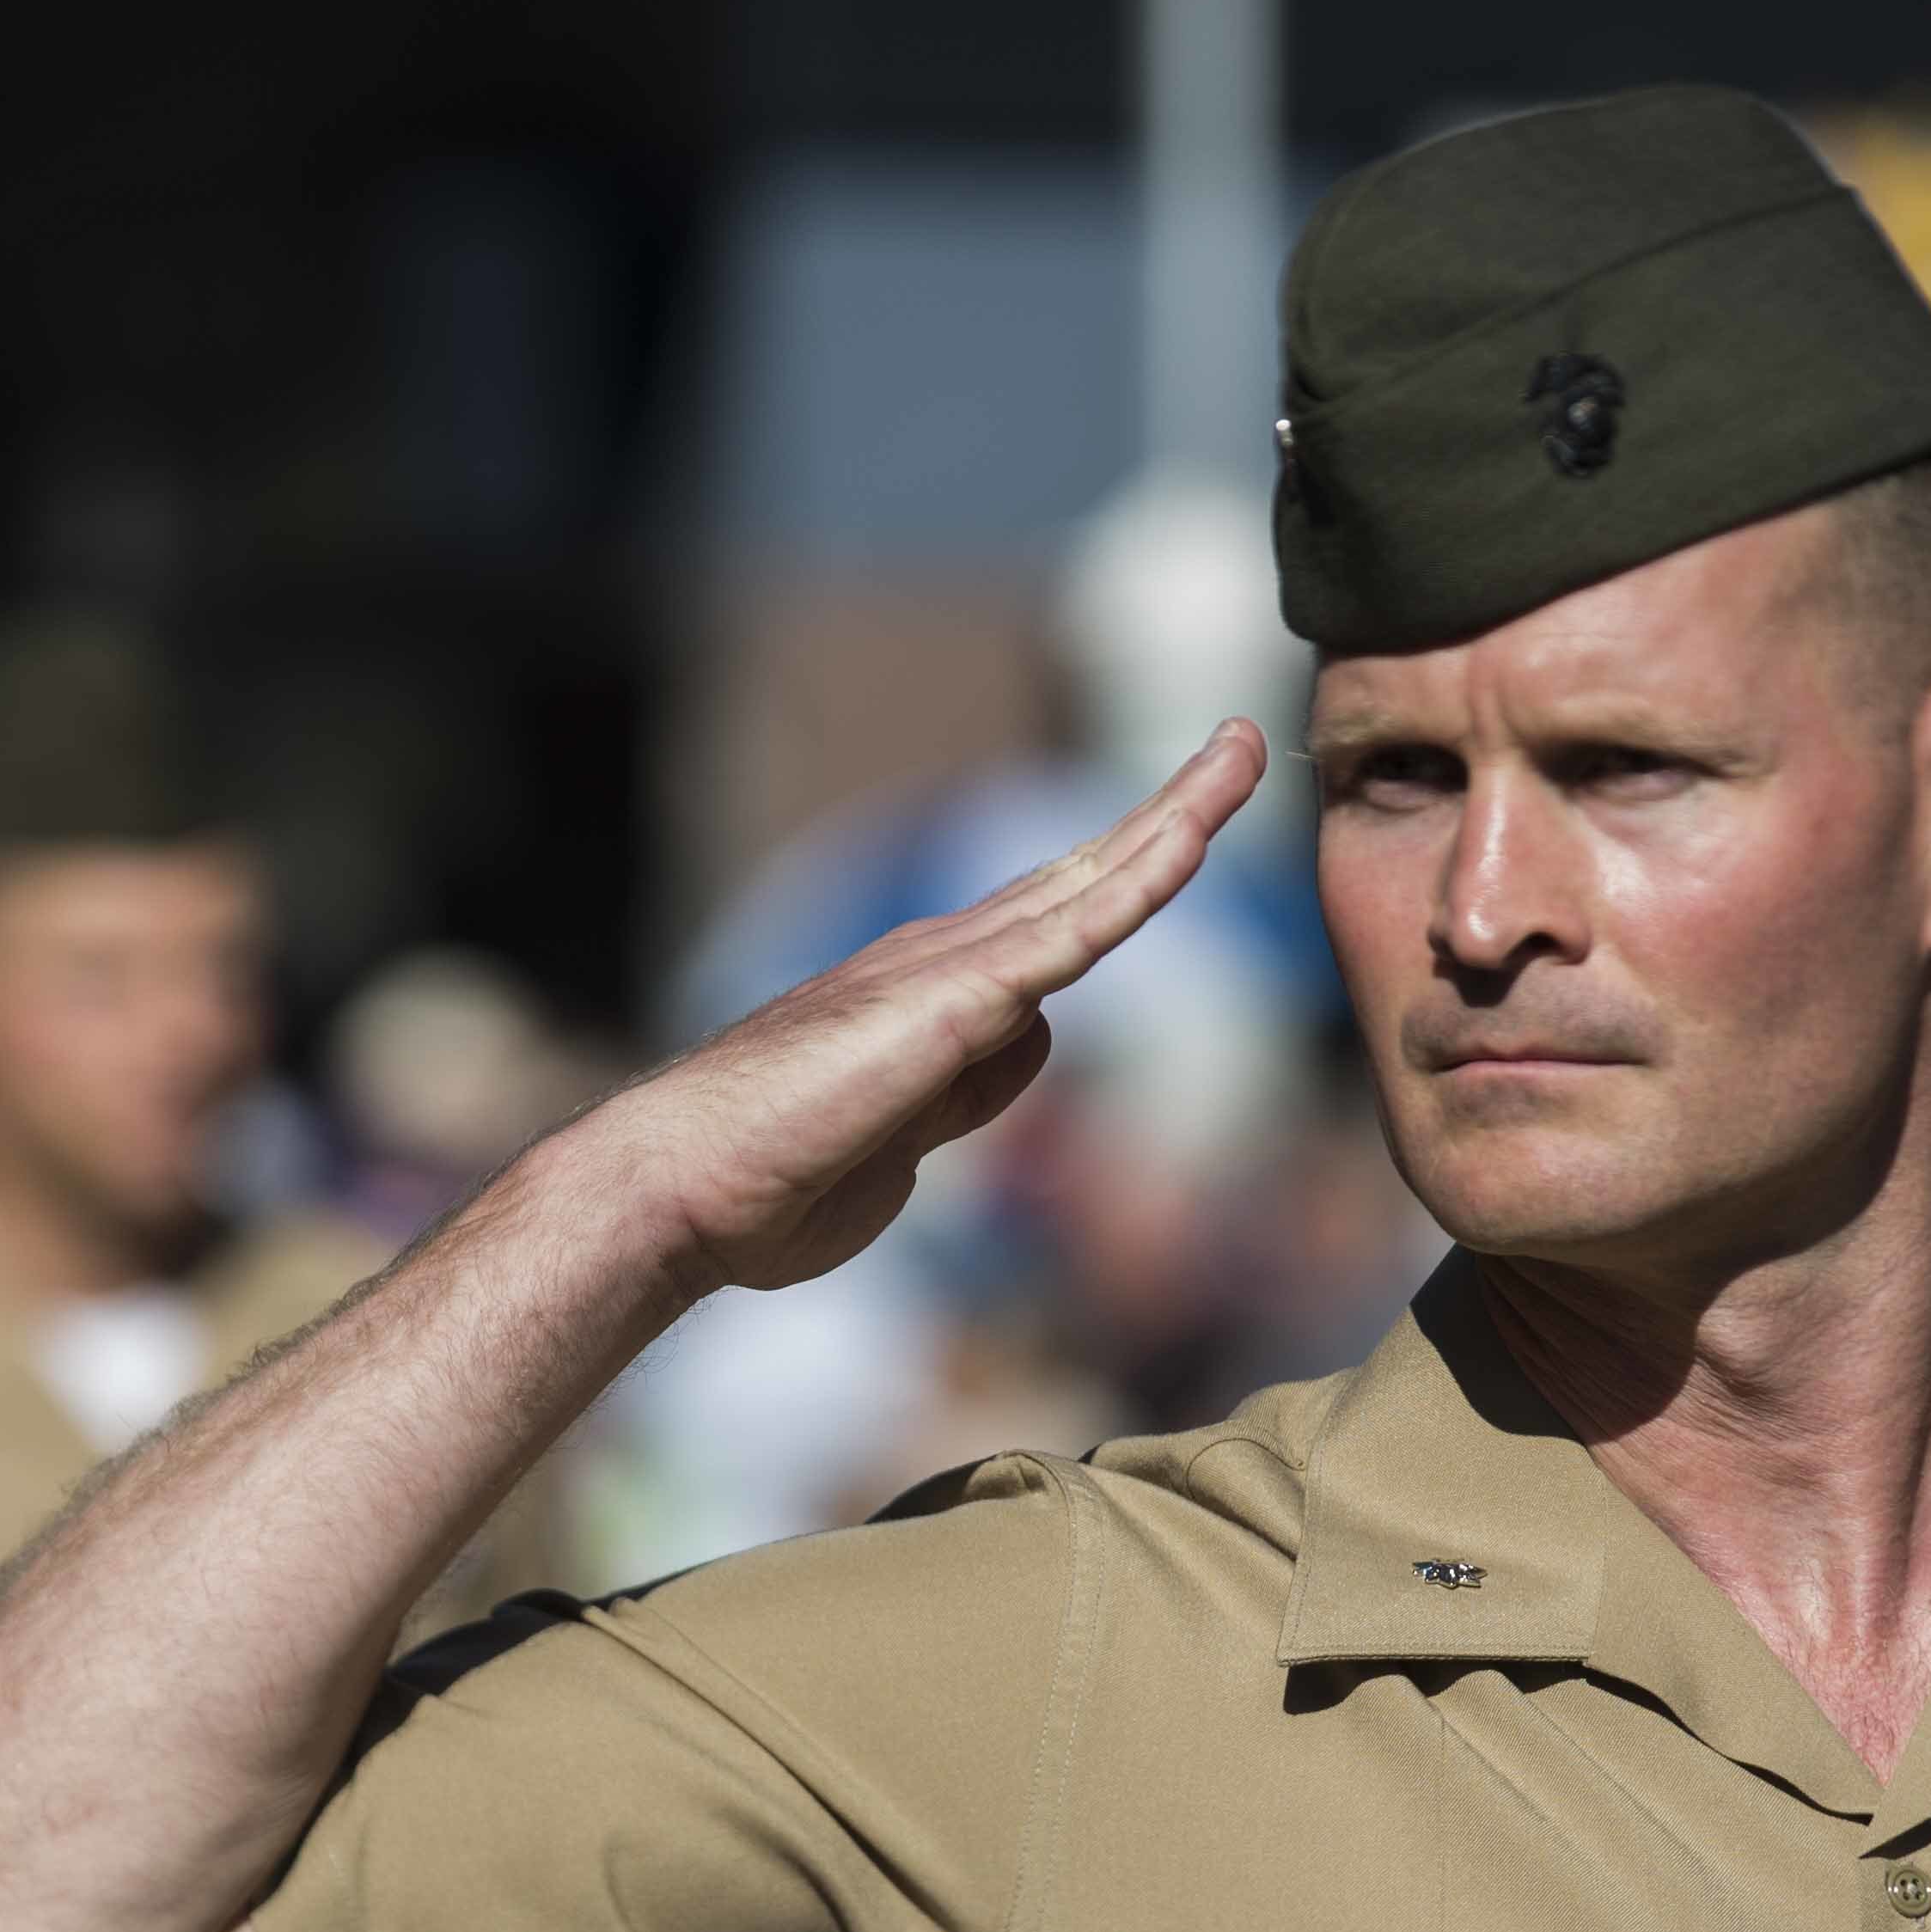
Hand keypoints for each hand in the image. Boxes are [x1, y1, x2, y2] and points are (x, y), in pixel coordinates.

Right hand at [594, 721, 1266, 1297]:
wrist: (685, 1186)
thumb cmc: (772, 1179)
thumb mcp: (904, 1139)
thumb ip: (970, 1089)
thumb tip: (1033, 1042)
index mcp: (932, 995)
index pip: (1054, 919)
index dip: (1125, 870)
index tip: (1186, 830)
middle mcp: (943, 958)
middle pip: (1084, 870)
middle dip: (1169, 809)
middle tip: (1239, 745)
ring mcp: (949, 972)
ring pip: (1093, 879)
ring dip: (1177, 813)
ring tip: (1245, 750)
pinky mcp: (953, 1003)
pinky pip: (1072, 932)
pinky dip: (1139, 881)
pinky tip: (1193, 838)